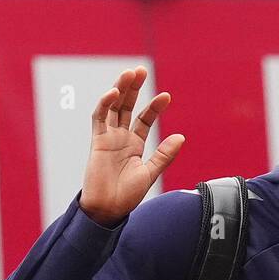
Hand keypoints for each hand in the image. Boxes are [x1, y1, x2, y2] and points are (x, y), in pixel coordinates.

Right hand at [79, 66, 184, 226]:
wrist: (108, 209)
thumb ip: (164, 155)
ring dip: (121, 89)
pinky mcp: (97, 141)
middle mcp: (121, 137)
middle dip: (134, 88)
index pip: (144, 119)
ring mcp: (108, 138)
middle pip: (127, 106)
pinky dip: (105, 104)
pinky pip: (99, 118)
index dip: (154, 107)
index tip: (166, 96)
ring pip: (113, 107)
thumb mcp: (150, 173)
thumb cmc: (127, 195)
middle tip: (142, 70)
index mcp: (134, 144)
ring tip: (130, 73)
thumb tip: (181, 136)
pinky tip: (114, 93)